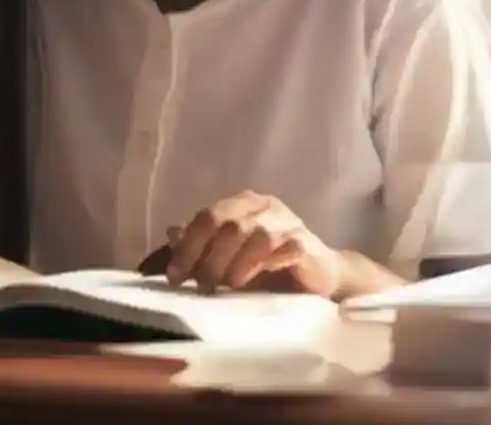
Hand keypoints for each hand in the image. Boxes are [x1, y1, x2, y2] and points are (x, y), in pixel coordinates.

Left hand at [166, 191, 345, 298]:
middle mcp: (265, 206)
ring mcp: (287, 222)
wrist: (318, 277)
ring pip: (254, 233)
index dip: (188, 246)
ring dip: (233, 262)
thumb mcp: (229, 257)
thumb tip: (172, 233)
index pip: (208, 215)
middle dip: (207, 257)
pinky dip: (260, 264)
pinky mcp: (304, 242)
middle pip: (228, 223)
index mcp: (244, 204)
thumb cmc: (269, 266)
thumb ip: (202, 245)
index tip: (174, 276)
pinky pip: (280, 247)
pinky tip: (250, 281)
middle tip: (200, 285)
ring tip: (225, 286)